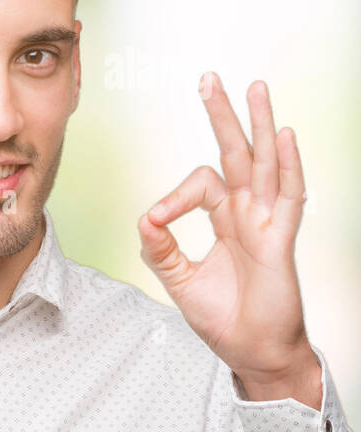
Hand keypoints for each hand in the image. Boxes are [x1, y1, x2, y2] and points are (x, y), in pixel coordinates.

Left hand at [137, 72, 320, 408]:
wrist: (252, 353)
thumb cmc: (224, 318)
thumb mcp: (179, 280)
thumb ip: (160, 248)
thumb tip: (143, 218)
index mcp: (224, 219)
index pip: (199, 185)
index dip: (173, 197)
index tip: (156, 220)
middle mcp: (248, 214)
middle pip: (235, 153)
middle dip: (222, 115)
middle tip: (209, 79)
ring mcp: (268, 223)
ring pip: (263, 162)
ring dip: (259, 123)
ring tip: (254, 86)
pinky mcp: (281, 240)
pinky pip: (288, 196)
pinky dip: (286, 165)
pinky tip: (282, 135)